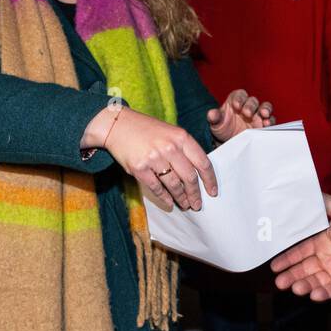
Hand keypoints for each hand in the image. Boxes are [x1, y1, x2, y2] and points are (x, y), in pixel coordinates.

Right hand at [91, 106, 216, 211]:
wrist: (118, 125)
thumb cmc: (147, 130)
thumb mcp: (171, 133)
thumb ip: (185, 150)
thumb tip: (199, 174)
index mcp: (181, 137)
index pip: (203, 163)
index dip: (210, 180)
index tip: (212, 192)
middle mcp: (170, 147)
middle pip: (190, 177)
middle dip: (195, 194)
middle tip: (197, 204)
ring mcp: (154, 158)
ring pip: (174, 185)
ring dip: (181, 198)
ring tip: (185, 205)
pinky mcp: (139, 168)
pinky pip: (156, 188)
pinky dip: (165, 198)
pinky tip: (170, 203)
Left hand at [208, 89, 274, 141]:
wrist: (228, 142)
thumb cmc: (222, 128)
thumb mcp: (216, 123)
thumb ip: (215, 117)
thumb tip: (211, 114)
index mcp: (236, 101)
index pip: (240, 95)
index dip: (239, 98)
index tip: (236, 106)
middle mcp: (248, 106)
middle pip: (253, 101)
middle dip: (251, 106)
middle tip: (247, 113)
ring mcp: (257, 115)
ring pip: (265, 107)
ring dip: (265, 110)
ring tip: (264, 115)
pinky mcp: (263, 124)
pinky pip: (270, 120)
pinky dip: (270, 121)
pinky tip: (266, 125)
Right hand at [270, 194, 330, 300]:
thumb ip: (324, 204)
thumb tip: (308, 193)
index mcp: (324, 240)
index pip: (301, 251)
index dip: (288, 258)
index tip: (275, 265)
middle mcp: (329, 256)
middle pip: (305, 269)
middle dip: (292, 275)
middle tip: (280, 282)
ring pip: (316, 281)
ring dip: (305, 285)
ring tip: (296, 288)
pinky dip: (324, 293)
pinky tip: (314, 294)